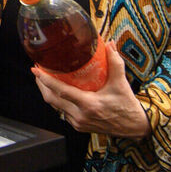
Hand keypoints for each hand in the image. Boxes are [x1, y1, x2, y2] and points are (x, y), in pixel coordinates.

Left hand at [31, 41, 149, 138]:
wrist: (134, 127)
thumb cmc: (127, 106)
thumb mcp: (121, 83)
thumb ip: (115, 62)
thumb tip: (109, 44)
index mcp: (89, 105)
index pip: (61, 91)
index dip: (46, 80)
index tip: (36, 70)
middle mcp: (80, 115)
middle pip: (51, 100)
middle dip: (41, 85)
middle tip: (37, 71)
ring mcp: (78, 123)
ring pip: (55, 107)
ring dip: (48, 93)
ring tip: (44, 79)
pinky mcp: (79, 126)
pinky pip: (62, 112)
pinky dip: (57, 101)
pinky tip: (57, 92)